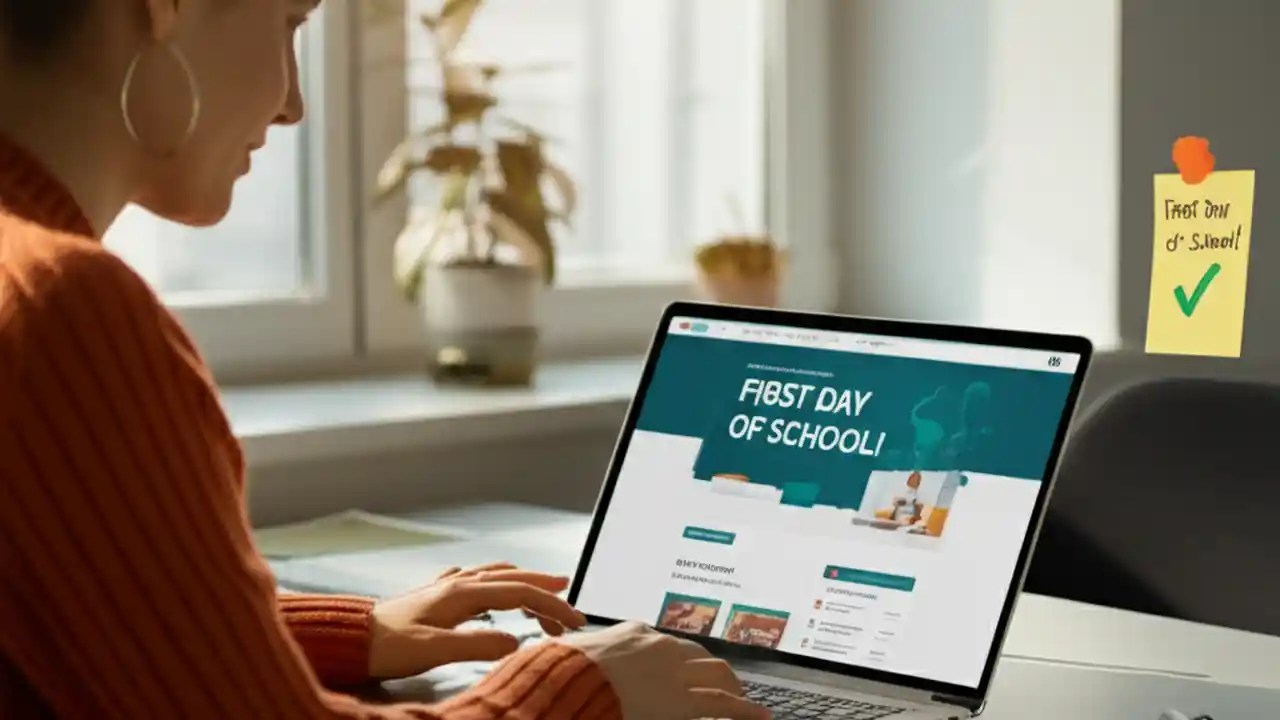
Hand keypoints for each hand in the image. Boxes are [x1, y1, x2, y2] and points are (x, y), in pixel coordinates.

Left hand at [368, 562, 587, 678]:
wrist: (351, 637)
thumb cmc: (389, 645)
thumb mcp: (435, 650)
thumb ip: (478, 645)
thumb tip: (516, 642)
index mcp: (463, 594)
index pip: (520, 594)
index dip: (552, 606)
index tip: (575, 622)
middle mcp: (458, 584)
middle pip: (514, 581)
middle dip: (546, 593)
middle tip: (572, 611)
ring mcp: (446, 587)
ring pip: (497, 577)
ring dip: (524, 584)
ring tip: (544, 594)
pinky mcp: (435, 596)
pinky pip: (476, 581)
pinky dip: (496, 584)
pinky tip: (492, 592)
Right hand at [557, 621, 770, 719]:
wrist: (566, 689)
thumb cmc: (560, 675)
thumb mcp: (565, 653)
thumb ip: (576, 650)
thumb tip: (555, 647)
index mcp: (633, 633)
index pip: (663, 642)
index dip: (676, 655)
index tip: (679, 664)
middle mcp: (660, 647)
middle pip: (698, 654)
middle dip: (711, 667)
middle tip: (720, 680)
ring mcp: (675, 673)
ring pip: (718, 673)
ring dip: (733, 685)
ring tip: (741, 698)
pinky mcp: (684, 702)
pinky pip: (725, 705)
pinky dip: (746, 710)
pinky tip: (759, 715)